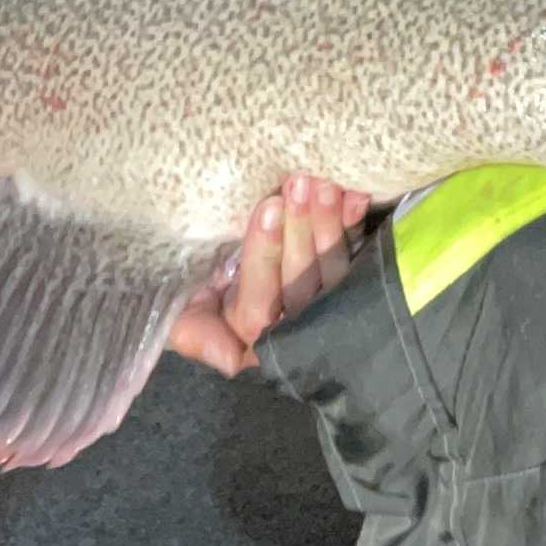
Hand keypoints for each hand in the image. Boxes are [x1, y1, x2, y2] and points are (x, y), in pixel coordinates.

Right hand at [164, 174, 372, 377]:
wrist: (233, 291)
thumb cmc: (208, 303)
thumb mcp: (189, 321)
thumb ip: (198, 335)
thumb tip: (232, 362)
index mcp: (253, 334)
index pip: (260, 300)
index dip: (265, 253)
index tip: (268, 208)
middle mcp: (295, 323)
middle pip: (300, 279)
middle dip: (299, 227)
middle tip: (298, 184)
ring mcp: (328, 305)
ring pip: (332, 267)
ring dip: (328, 223)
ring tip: (323, 185)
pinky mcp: (351, 283)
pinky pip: (357, 254)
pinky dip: (355, 225)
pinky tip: (356, 198)